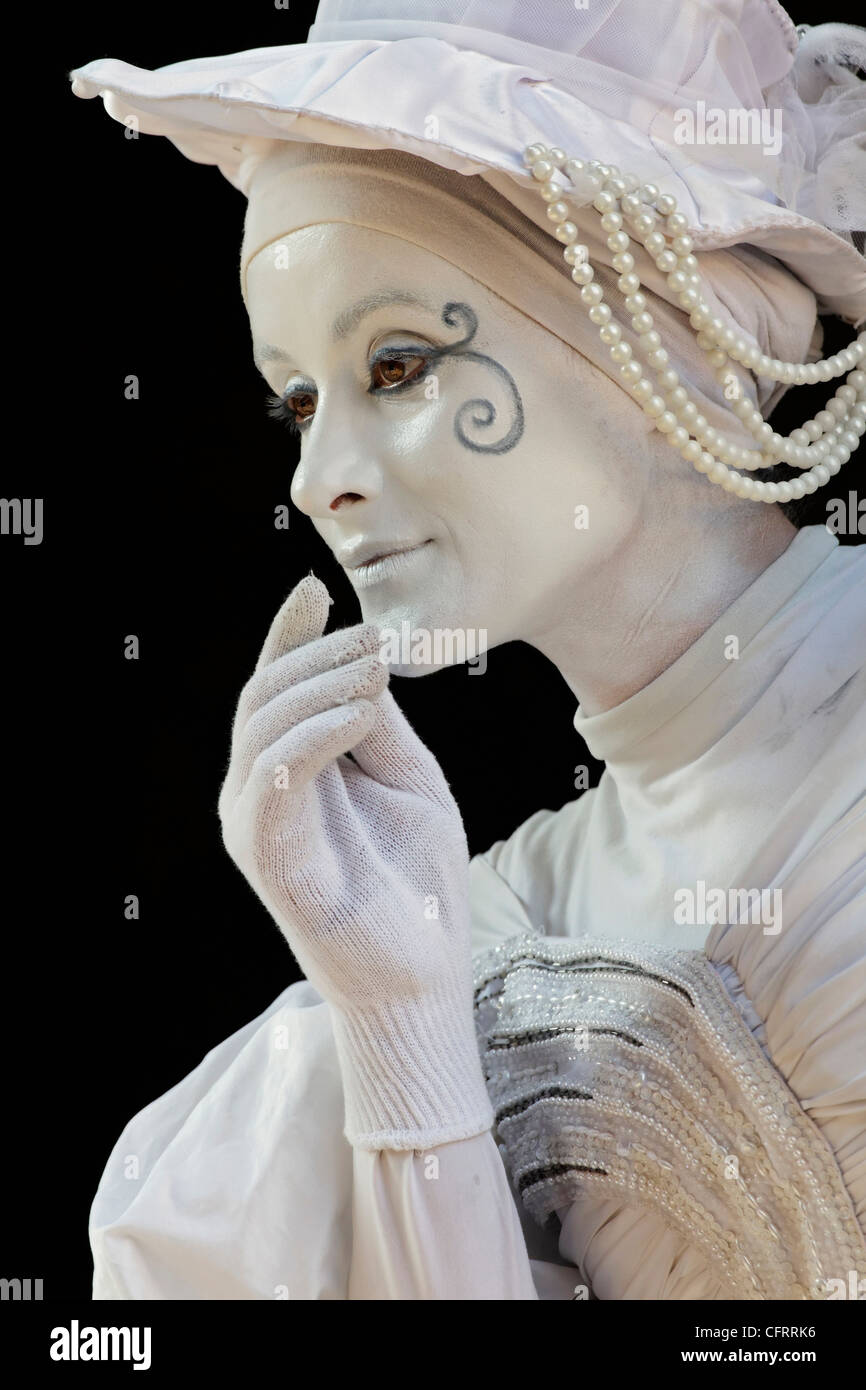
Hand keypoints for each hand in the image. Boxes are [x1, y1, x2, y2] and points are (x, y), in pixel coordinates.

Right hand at [217, 574, 493, 1149]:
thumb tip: (366, 654)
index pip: (276, 687)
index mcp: (290, 772)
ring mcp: (255, 825)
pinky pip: (275, 777)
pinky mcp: (267, 857)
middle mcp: (259, 792)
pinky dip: (316, 735)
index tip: (316, 586)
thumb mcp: (409, 778)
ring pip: (263, 724)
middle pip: (265, 693)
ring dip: (323, 687)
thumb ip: (379, 722)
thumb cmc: (417, 884)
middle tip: (378, 643)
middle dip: (321, 654)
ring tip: (378, 678)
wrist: (422, 977)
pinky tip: (360, 717)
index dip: (289, 633)